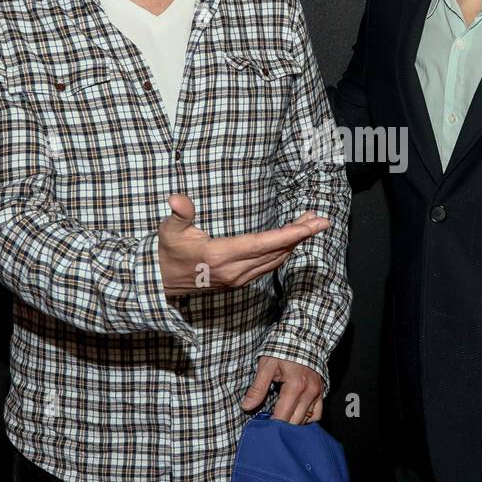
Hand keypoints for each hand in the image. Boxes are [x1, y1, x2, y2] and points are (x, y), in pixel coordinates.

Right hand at [157, 193, 328, 295]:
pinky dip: (284, 251)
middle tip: (321, 220)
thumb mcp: (169, 230)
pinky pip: (269, 266)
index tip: (311, 225)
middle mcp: (235, 271)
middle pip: (277, 252)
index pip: (263, 244)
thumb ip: (179, 214)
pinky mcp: (240, 282)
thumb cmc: (167, 250)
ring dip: (295, 242)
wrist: (160, 281)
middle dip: (301, 235)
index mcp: (221, 256)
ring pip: (276, 260)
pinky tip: (292, 238)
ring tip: (311, 223)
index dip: (289, 234)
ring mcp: (239, 279)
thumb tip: (178, 199)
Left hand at [241, 356, 323, 424]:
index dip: (272, 425)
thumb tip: (247, 407)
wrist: (303, 336)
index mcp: (295, 387)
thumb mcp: (266, 366)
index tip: (262, 426)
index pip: (282, 416)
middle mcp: (309, 392)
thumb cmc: (282, 349)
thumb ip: (258, 388)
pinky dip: (307, 418)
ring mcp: (317, 393)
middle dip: (282, 426)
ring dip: (294, 422)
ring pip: (307, 420)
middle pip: (295, 422)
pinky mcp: (321, 392)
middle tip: (269, 423)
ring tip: (281, 419)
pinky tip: (296, 415)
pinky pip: (317, 414)